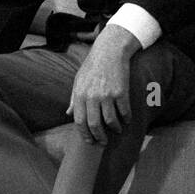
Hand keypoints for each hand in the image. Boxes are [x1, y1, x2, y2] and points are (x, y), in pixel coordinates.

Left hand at [66, 24, 138, 145]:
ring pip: (111, 121)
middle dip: (99, 137)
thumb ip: (73, 99)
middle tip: (103, 142)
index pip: (79, 122)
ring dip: (115, 129)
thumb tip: (68, 114)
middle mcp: (92, 97)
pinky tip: (126, 120)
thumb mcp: (78, 81)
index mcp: (80, 95)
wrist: (109, 52)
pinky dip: (126, 119)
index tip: (90, 142)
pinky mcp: (121, 92)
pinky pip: (124, 112)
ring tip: (117, 130)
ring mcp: (107, 95)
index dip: (85, 135)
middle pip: (94, 125)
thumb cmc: (92, 67)